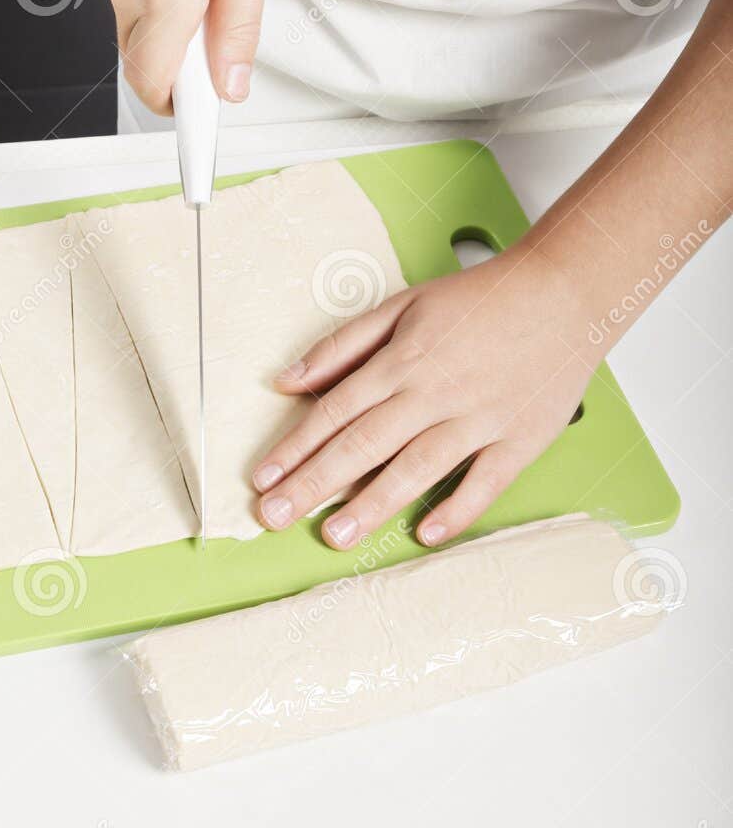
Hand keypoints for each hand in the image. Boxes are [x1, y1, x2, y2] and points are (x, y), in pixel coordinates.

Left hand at [252, 249, 596, 549]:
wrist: (565, 292)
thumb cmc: (480, 300)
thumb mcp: (402, 305)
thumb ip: (342, 345)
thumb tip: (286, 381)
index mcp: (404, 360)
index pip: (336, 411)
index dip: (296, 447)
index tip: (263, 478)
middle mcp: (436, 392)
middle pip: (364, 444)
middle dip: (314, 484)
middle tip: (275, 517)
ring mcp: (480, 419)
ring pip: (417, 468)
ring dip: (372, 505)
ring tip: (334, 536)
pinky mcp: (520, 440)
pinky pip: (484, 483)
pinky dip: (457, 509)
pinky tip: (425, 534)